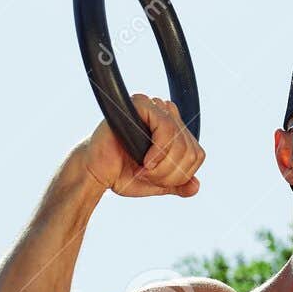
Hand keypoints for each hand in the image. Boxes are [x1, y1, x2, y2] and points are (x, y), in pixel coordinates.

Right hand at [83, 94, 203, 197]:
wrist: (96, 174)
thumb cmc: (122, 173)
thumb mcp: (156, 184)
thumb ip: (177, 184)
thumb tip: (196, 187)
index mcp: (174, 132)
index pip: (197, 153)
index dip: (182, 173)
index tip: (159, 180)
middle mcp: (166, 116)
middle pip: (190, 148)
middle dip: (171, 172)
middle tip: (149, 176)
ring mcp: (154, 108)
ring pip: (180, 139)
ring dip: (163, 164)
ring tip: (144, 169)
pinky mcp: (140, 104)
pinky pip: (166, 126)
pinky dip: (160, 150)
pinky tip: (146, 161)